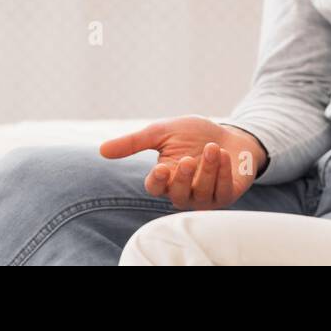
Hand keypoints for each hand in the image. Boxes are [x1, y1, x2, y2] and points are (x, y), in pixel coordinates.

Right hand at [98, 116, 263, 209]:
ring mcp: (206, 197)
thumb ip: (134, 142)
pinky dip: (223, 172)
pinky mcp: (226, 195)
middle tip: (186, 159)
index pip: (155, 188)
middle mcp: (184, 193)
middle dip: (182, 178)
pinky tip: (223, 154)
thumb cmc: (194, 135)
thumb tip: (101, 150)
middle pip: (177, 195)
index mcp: (165, 179)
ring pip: (202, 193)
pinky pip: (223, 191)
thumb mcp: (162, 132)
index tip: (161, 167)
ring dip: (207, 170)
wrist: (229, 134)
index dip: (157, 181)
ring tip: (212, 148)